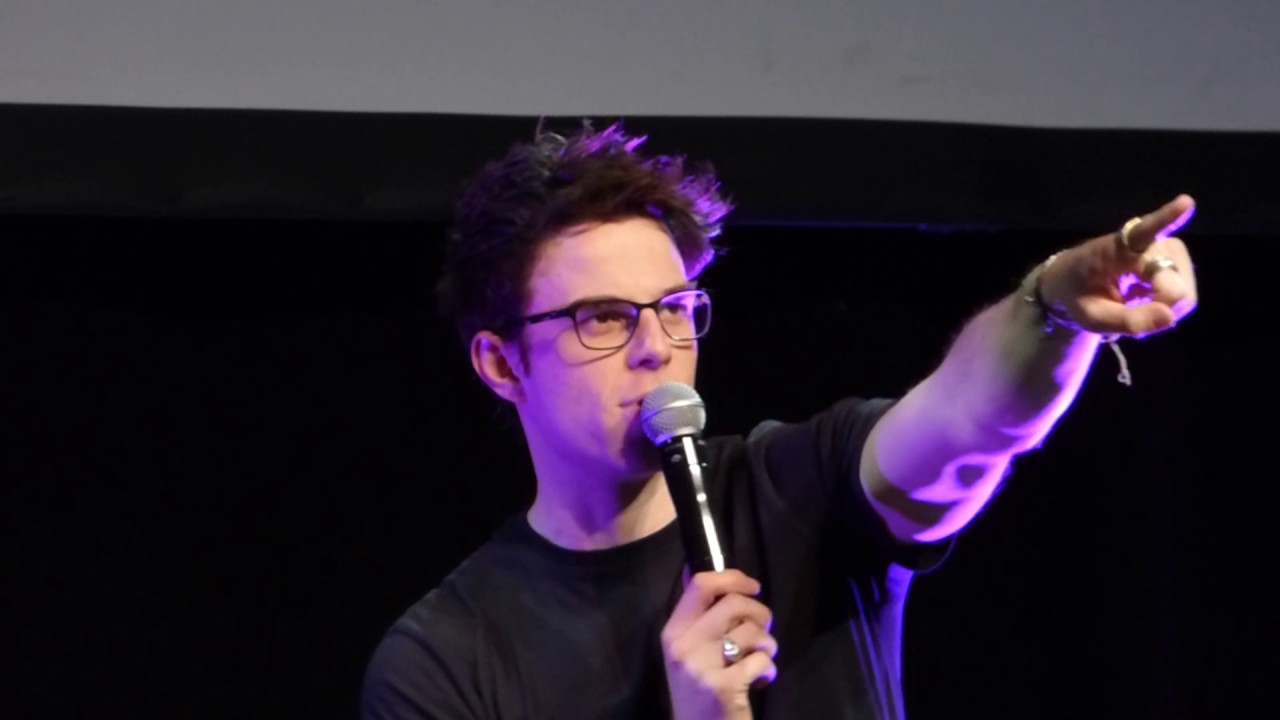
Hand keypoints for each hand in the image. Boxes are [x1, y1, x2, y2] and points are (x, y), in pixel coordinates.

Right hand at [661, 569, 777, 719]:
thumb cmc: (698, 692)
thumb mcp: (689, 652)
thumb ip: (702, 620)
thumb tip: (722, 579)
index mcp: (673, 631)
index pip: (701, 584)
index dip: (733, 578)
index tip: (753, 587)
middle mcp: (683, 645)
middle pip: (732, 603)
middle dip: (759, 611)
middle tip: (764, 628)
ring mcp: (701, 666)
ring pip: (752, 632)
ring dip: (767, 644)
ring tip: (760, 659)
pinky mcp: (723, 687)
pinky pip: (761, 660)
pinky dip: (769, 669)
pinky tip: (761, 680)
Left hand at [1038, 194, 1199, 337]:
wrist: (1074, 282)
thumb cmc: (1078, 294)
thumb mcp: (1092, 317)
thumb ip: (1127, 320)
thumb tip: (1170, 317)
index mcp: (1115, 249)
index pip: (1143, 231)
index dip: (1167, 218)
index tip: (1185, 203)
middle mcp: (1148, 242)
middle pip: (1173, 284)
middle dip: (1158, 306)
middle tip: (1129, 313)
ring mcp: (1166, 248)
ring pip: (1183, 291)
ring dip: (1162, 307)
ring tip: (1134, 305)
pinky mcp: (1175, 257)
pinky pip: (1184, 292)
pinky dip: (1167, 305)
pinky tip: (1146, 300)